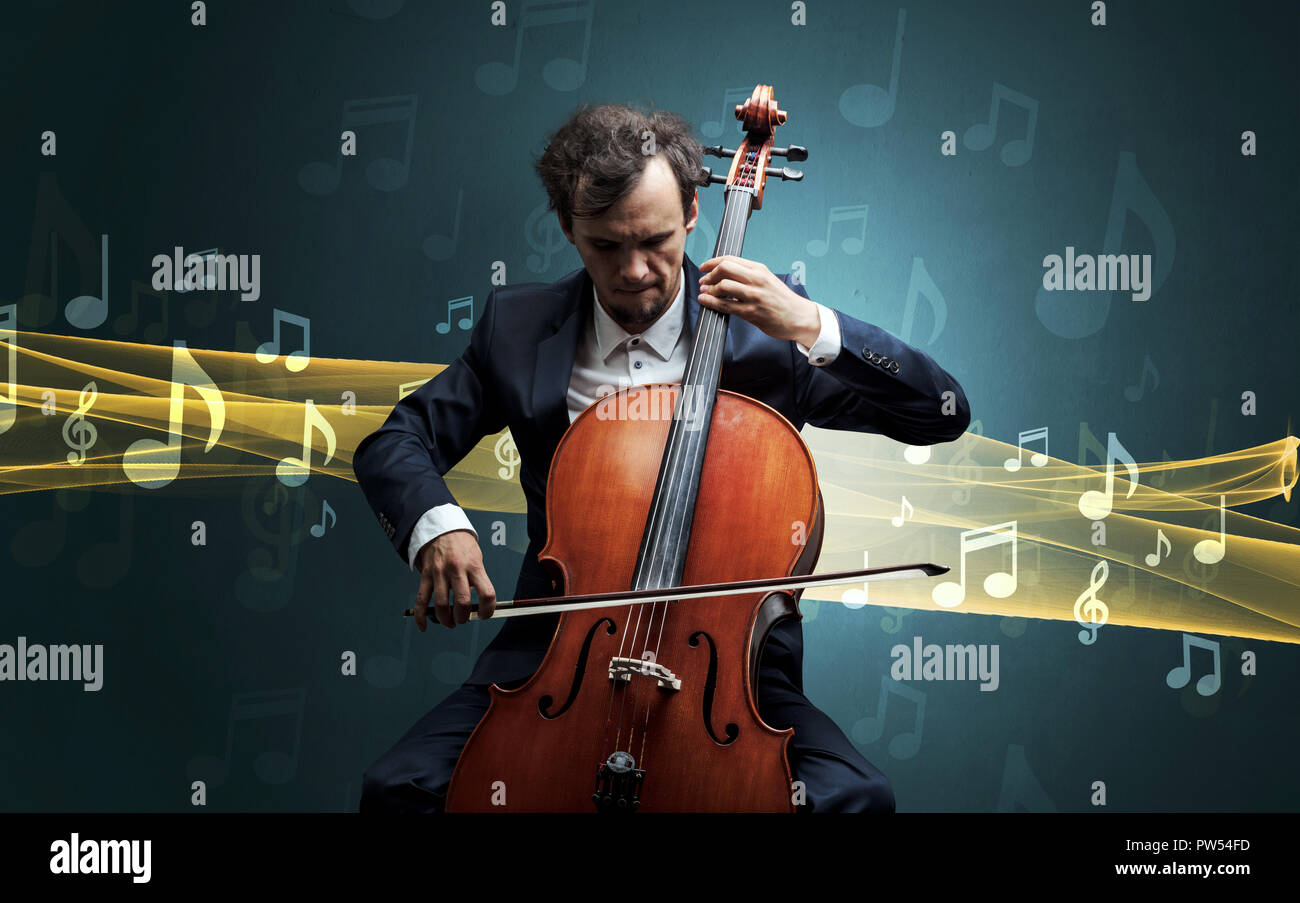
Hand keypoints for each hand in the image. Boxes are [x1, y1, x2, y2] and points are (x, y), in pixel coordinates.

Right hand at [414, 530, 496, 630]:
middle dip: (463, 617)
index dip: (488, 610)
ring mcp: (440, 573)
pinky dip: (421, 616)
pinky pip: (422, 599)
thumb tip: (477, 605)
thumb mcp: (477, 558)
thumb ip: (477, 580)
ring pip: (441, 604)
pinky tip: (423, 626)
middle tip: (463, 619)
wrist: (442, 529)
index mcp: (474, 566)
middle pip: (462, 602)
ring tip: (450, 622)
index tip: (484, 615)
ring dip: (446, 619)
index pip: (487, 593)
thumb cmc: (462, 546)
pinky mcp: (426, 575)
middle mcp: (457, 570)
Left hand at [697, 256, 819, 346]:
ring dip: (709, 290)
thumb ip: (748, 275)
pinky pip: (726, 305)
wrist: (799, 317)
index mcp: (759, 269)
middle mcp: (756, 279)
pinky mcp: (752, 312)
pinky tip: (705, 301)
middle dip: (709, 275)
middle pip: (724, 268)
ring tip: (705, 293)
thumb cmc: (782, 300)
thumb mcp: (767, 280)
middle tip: (704, 281)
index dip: (712, 262)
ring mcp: (754, 296)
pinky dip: (712, 302)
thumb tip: (725, 274)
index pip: (730, 259)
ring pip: (723, 286)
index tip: (704, 267)